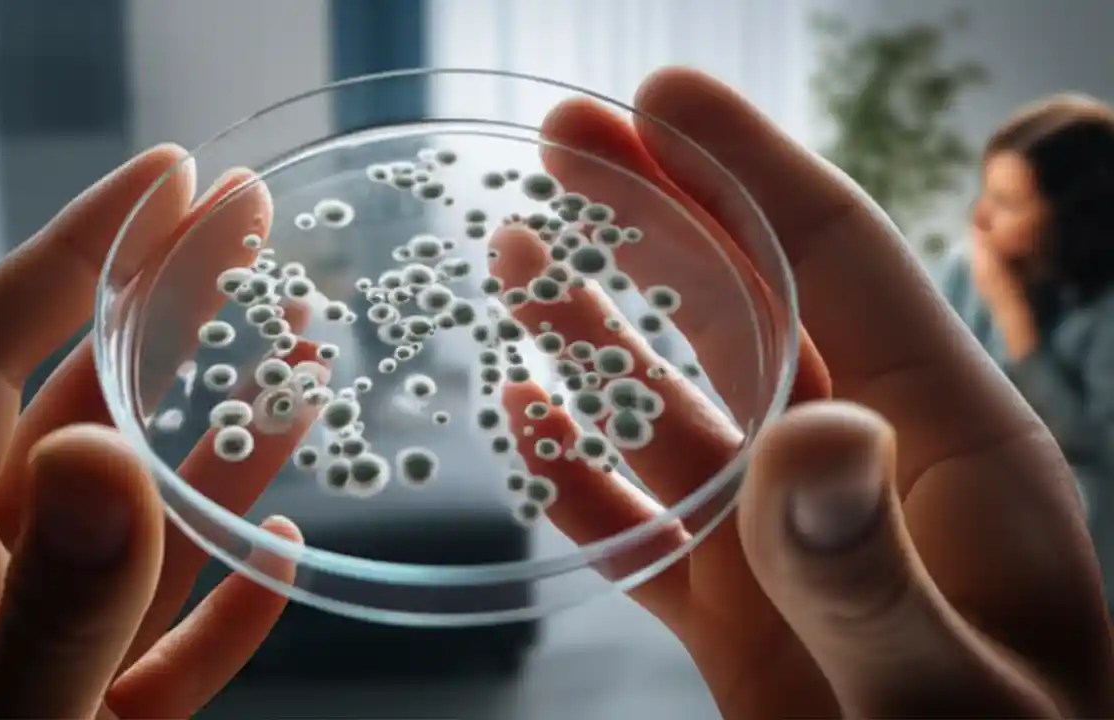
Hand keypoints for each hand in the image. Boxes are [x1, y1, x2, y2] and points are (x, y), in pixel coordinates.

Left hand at [0, 145, 311, 717]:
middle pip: (67, 411)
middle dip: (164, 310)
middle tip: (244, 227)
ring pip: (128, 523)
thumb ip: (49, 618)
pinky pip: (160, 641)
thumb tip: (108, 457)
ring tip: (293, 362)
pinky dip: (222, 598)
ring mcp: (22, 658)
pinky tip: (275, 552)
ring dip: (216, 446)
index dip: (74, 254)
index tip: (169, 182)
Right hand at [491, 68, 1113, 716]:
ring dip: (595, 338)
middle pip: (743, 310)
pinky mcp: (735, 617)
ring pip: (676, 412)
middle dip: (653, 219)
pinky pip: (641, 528)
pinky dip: (580, 480)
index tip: (660, 97)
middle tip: (565, 142)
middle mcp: (858, 474)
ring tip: (517, 264)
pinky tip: (528, 428)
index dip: (745, 173)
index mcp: (945, 450)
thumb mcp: (950, 692)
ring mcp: (788, 544)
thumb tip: (809, 432)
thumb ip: (870, 571)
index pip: (840, 265)